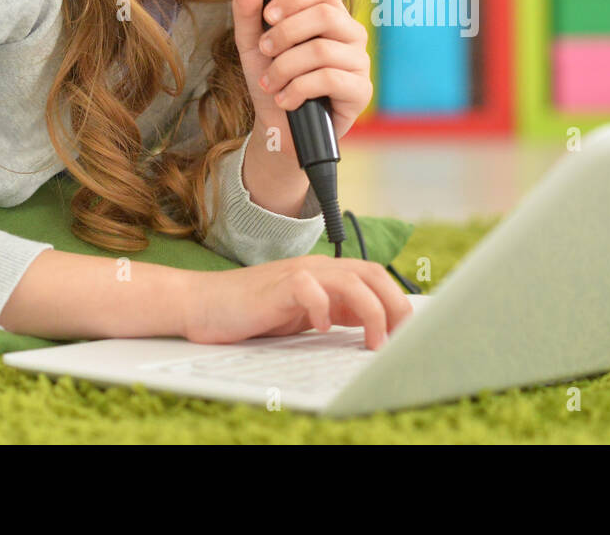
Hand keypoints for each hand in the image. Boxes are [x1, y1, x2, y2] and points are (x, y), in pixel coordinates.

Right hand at [181, 255, 413, 348]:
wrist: (203, 303)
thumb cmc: (251, 311)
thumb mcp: (304, 314)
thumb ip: (337, 313)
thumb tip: (374, 329)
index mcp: (327, 274)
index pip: (375, 277)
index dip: (397, 302)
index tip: (406, 332)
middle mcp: (317, 268)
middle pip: (372, 274)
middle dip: (394, 306)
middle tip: (400, 339)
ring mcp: (298, 273)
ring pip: (351, 281)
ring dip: (370, 312)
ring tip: (372, 342)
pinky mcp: (278, 285)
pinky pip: (310, 289)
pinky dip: (323, 309)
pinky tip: (322, 329)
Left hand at [231, 0, 371, 144]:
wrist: (278, 127)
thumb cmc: (273, 82)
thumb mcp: (253, 46)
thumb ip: (248, 12)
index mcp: (330, 16)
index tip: (268, 17)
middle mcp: (350, 34)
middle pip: (325, 15)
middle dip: (285, 34)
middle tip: (265, 52)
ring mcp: (359, 62)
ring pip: (322, 50)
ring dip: (285, 68)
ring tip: (271, 83)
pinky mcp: (361, 90)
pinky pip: (330, 79)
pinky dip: (298, 90)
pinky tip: (286, 100)